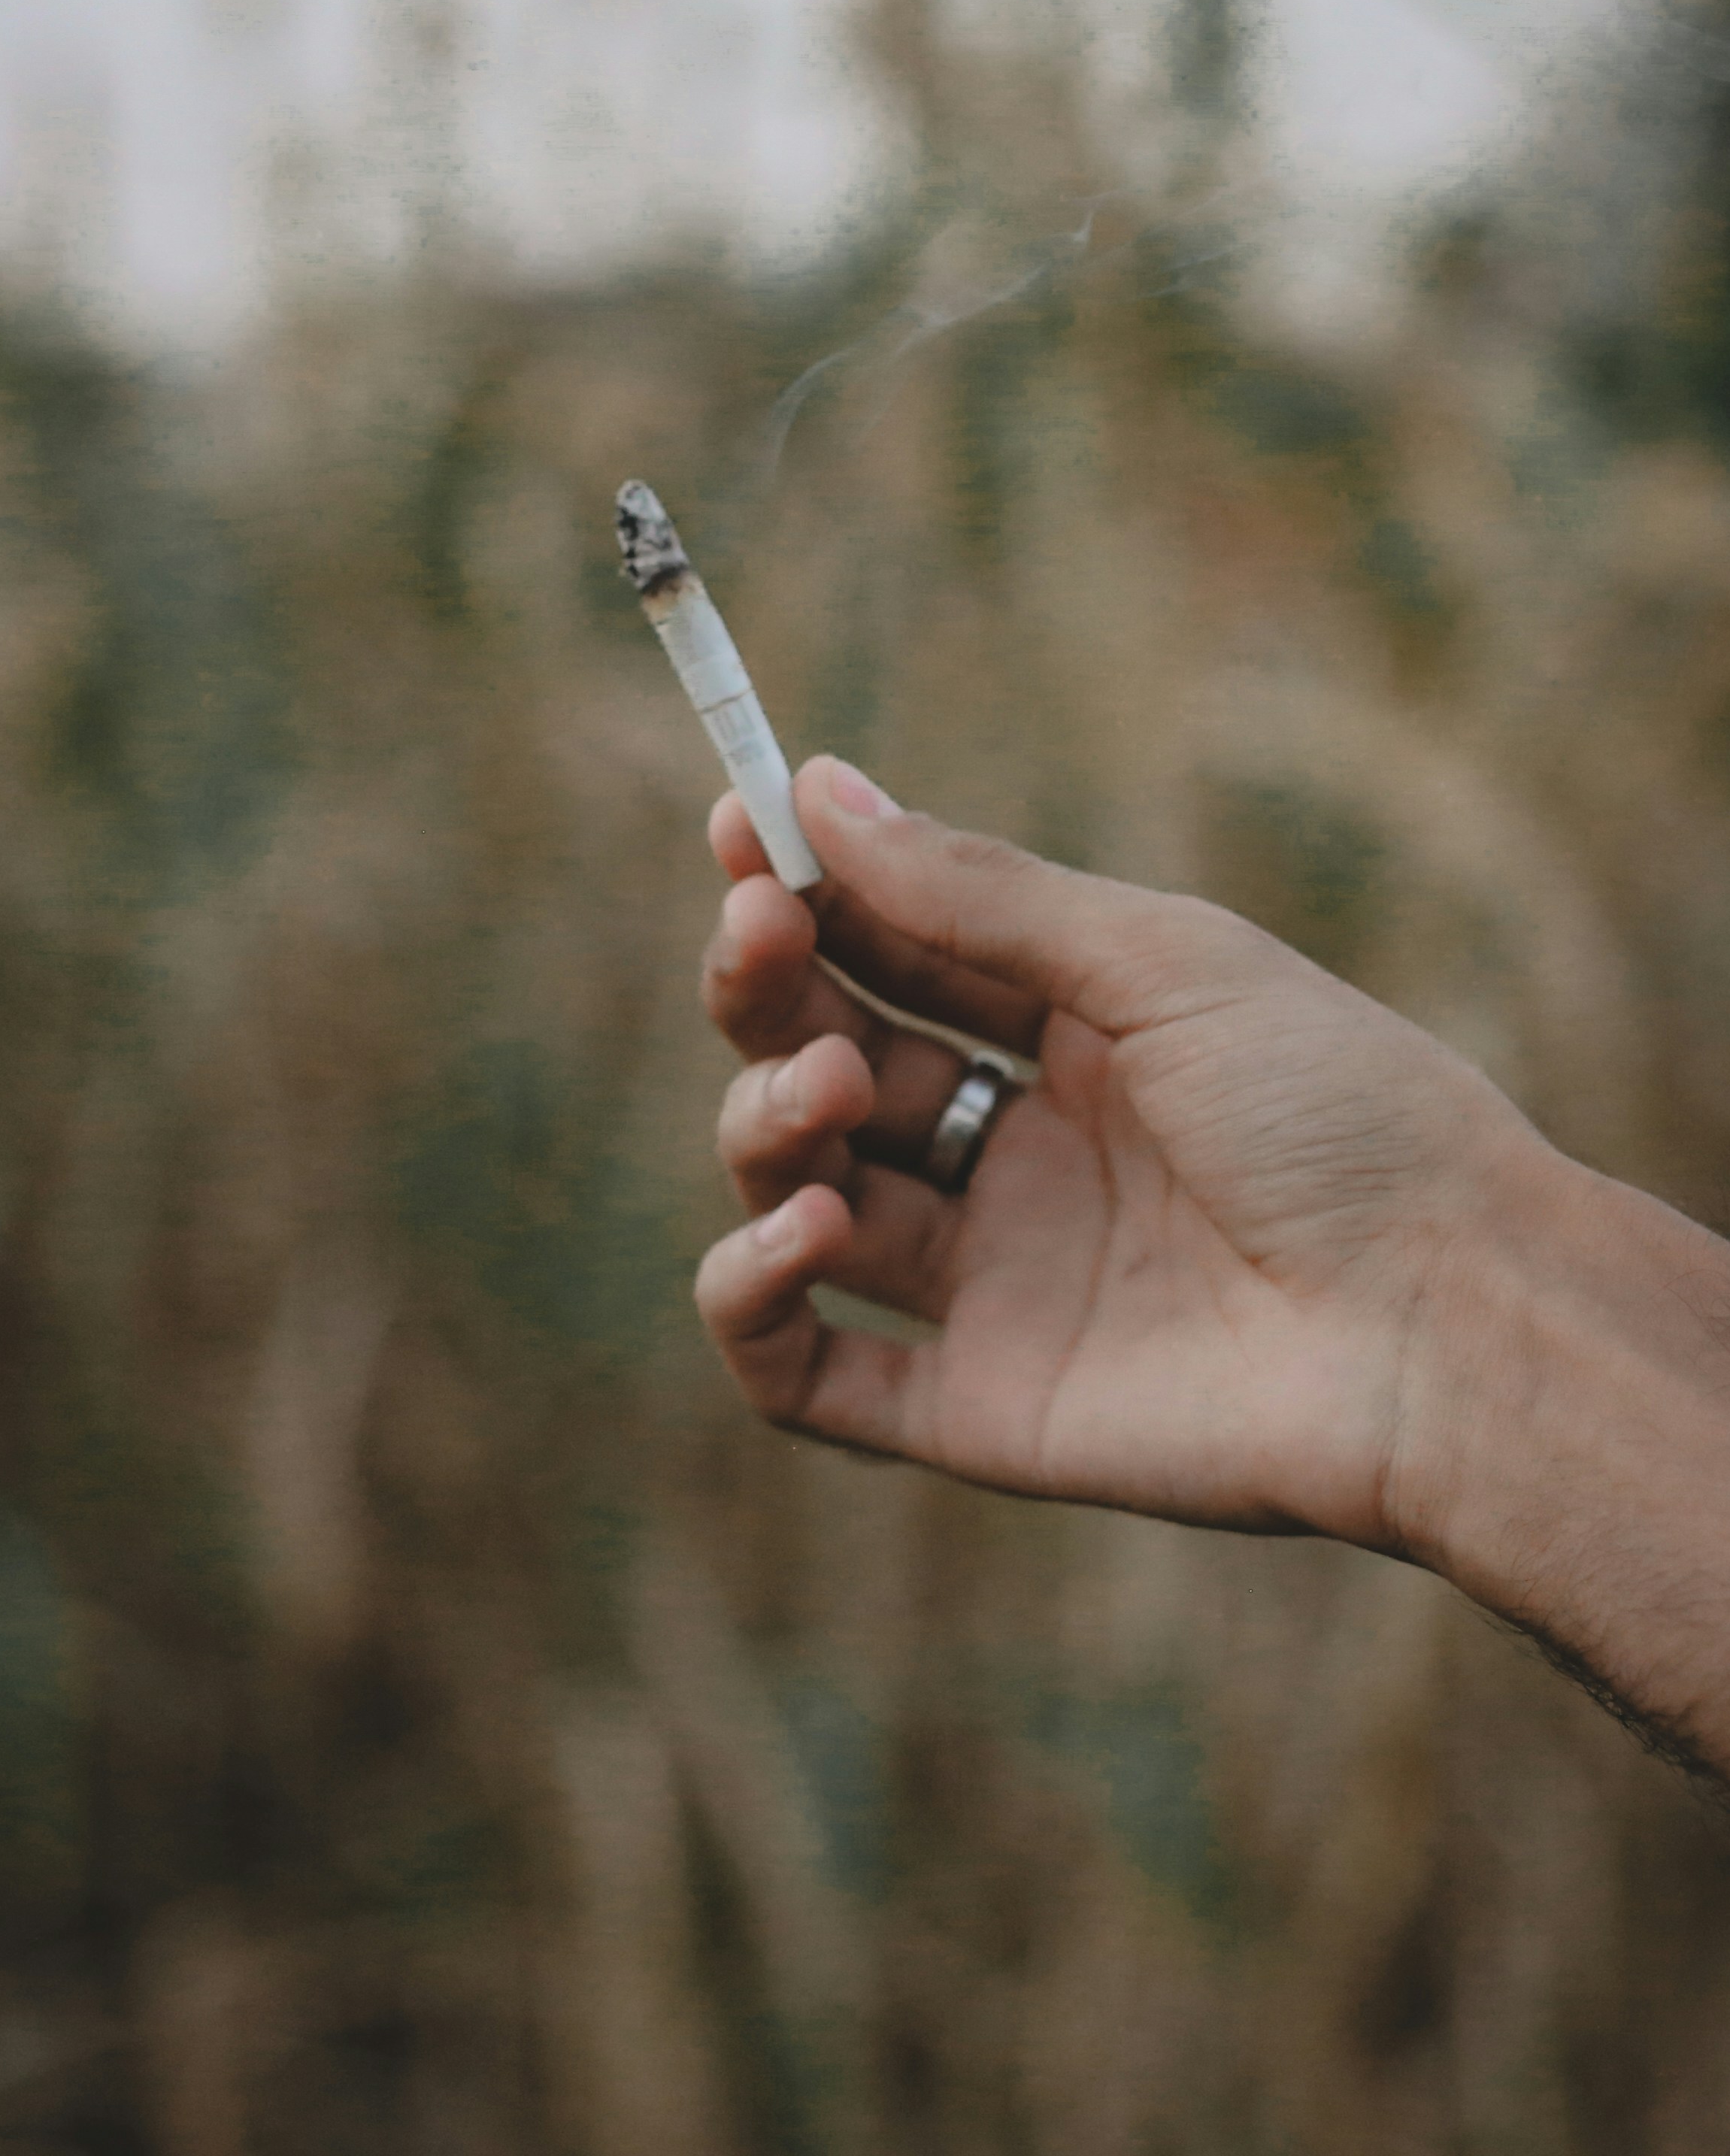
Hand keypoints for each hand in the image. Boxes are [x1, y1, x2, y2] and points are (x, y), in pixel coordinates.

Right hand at [696, 756, 1556, 1555]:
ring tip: (831, 1091)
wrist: (1453, 1325)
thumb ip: (979, 893)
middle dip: (768, 988)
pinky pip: (803, 1372)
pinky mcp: (973, 1406)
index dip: (806, 894)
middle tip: (760, 937)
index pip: (894, 953)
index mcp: (1078, 1038)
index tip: (741, 824)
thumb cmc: (1341, 1115)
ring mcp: (991, 1282)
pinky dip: (750, 1299)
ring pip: (794, 1193)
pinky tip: (799, 1227)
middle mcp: (1019, 1157)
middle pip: (824, 1058)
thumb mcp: (1160, 961)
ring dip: (765, 1123)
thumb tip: (817, 787)